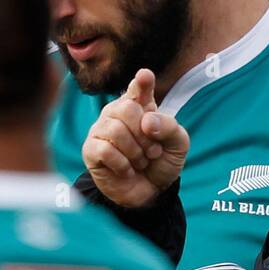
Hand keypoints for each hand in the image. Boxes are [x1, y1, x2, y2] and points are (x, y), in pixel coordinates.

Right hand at [82, 69, 189, 208]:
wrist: (150, 193)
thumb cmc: (161, 163)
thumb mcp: (177, 145)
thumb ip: (170, 127)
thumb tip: (147, 121)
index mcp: (140, 106)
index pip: (138, 88)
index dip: (142, 82)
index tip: (145, 76)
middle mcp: (117, 113)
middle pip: (127, 108)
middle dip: (145, 136)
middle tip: (152, 151)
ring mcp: (101, 130)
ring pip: (116, 129)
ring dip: (135, 152)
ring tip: (140, 162)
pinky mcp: (91, 150)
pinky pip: (106, 150)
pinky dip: (123, 164)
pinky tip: (127, 169)